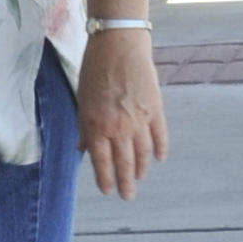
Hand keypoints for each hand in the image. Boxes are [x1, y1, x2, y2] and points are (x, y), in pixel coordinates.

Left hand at [77, 33, 164, 200]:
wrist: (120, 44)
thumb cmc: (95, 68)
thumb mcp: (83, 99)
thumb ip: (85, 125)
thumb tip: (84, 147)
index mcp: (97, 126)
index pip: (102, 162)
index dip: (105, 179)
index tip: (108, 191)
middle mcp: (119, 128)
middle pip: (124, 163)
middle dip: (125, 183)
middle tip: (127, 197)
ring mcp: (140, 120)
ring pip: (143, 153)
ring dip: (141, 169)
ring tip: (140, 178)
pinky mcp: (155, 109)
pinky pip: (159, 136)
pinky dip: (160, 149)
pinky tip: (159, 159)